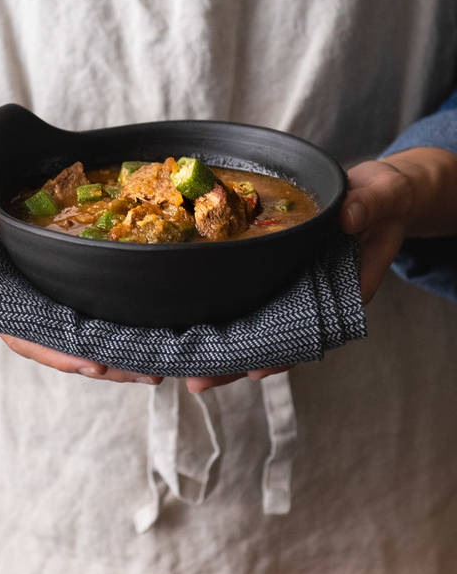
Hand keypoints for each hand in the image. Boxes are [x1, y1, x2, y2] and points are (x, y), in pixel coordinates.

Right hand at [0, 134, 160, 384]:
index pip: (22, 333)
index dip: (56, 352)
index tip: (93, 363)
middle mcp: (17, 299)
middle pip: (58, 344)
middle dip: (101, 362)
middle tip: (146, 372)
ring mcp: (38, 292)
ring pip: (75, 333)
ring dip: (113, 351)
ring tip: (155, 366)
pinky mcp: (56, 279)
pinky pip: (83, 308)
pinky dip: (112, 323)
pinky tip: (146, 332)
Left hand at [186, 146, 456, 392]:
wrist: (375, 194)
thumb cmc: (383, 201)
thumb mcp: (382, 198)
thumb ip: (367, 207)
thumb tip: (348, 218)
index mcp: (345, 290)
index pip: (313, 329)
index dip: (285, 352)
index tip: (257, 370)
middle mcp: (316, 295)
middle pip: (278, 338)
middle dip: (240, 360)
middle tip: (200, 380)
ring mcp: (297, 286)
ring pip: (262, 324)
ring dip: (228, 346)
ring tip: (190, 370)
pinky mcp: (280, 271)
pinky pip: (254, 297)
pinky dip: (229, 312)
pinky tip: (196, 327)